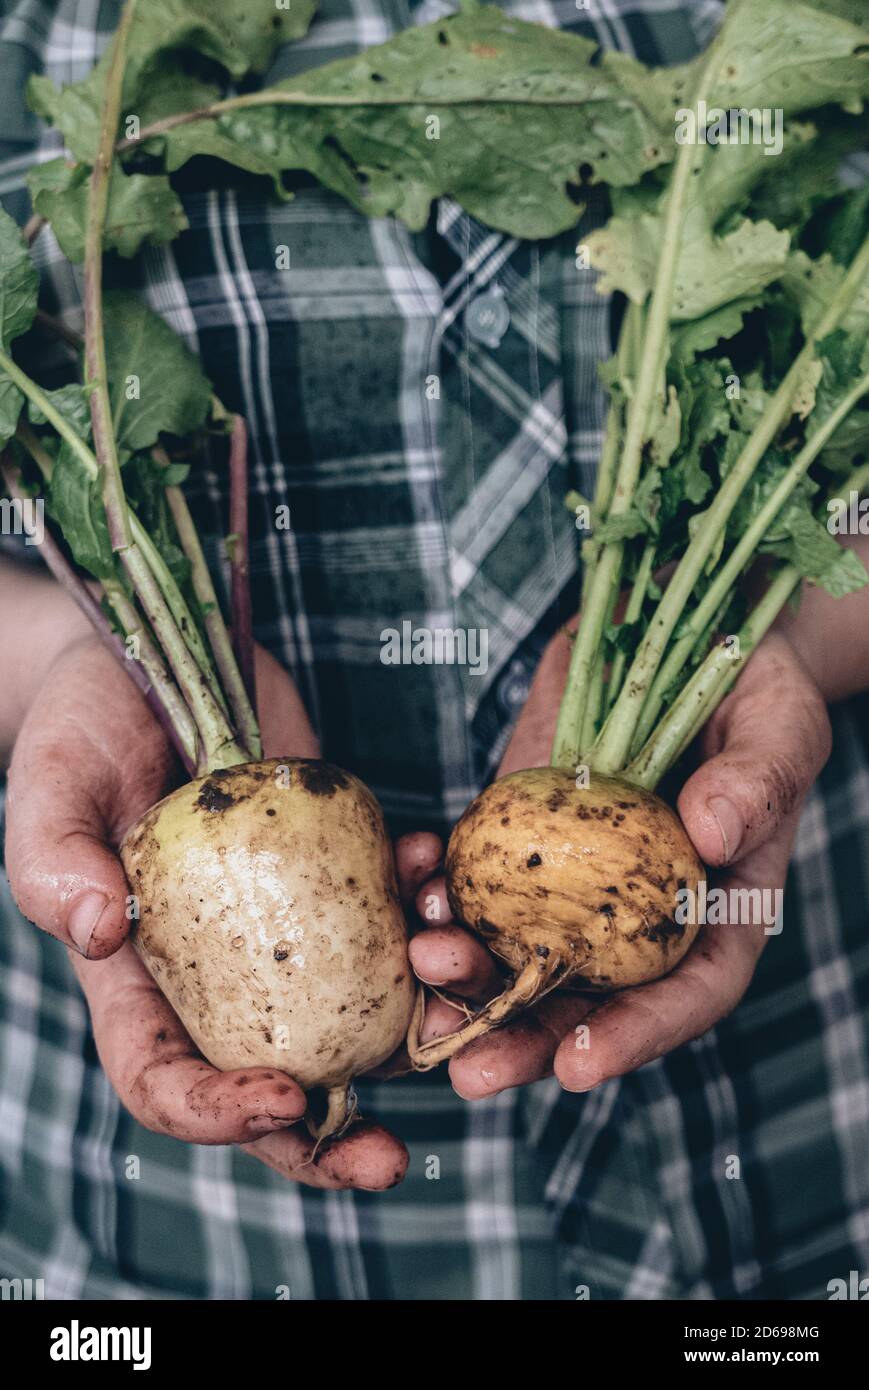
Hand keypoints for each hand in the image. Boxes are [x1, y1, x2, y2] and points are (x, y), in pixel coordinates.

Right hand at [4, 633, 435, 1188]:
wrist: (155, 658)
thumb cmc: (84, 727)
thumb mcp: (51, 786)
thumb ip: (53, 861)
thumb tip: (99, 933)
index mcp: (139, 979)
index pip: (167, 1080)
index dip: (218, 1111)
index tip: (282, 1095)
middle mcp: (219, 972)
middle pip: (274, 1081)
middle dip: (331, 1134)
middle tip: (391, 1156)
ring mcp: (287, 925)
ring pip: (356, 1009)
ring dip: (414, 1010)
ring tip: (449, 969)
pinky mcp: (336, 871)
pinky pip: (390, 914)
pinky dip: (421, 903)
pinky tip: (429, 865)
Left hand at [409, 627, 830, 1096]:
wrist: (686, 637)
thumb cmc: (755, 689)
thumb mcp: (780, 724)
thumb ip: (759, 780)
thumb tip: (716, 833)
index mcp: (716, 910)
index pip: (686, 995)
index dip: (635, 1037)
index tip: (578, 1065)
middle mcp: (638, 913)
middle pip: (584, 1000)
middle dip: (523, 1039)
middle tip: (467, 1069)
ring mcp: (571, 879)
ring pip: (514, 952)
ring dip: (464, 976)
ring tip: (423, 970)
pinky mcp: (518, 836)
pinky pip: (474, 879)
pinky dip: (440, 890)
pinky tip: (415, 886)